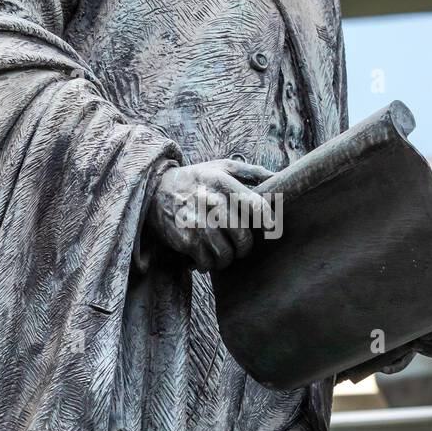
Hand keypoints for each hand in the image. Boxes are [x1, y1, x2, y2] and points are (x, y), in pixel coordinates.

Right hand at [145, 159, 273, 271]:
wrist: (154, 190)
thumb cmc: (196, 179)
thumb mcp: (220, 167)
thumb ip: (250, 172)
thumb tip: (277, 177)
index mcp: (222, 182)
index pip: (255, 206)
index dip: (267, 221)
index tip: (270, 229)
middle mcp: (211, 202)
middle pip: (242, 237)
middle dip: (244, 246)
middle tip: (239, 245)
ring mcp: (197, 223)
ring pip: (226, 254)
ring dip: (226, 257)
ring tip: (221, 251)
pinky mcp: (185, 240)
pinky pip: (207, 262)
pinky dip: (208, 264)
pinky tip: (203, 255)